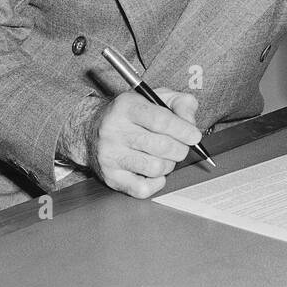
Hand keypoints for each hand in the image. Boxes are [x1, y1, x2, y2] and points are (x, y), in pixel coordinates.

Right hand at [73, 89, 201, 199]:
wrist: (92, 128)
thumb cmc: (132, 114)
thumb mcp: (156, 97)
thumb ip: (180, 103)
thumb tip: (190, 123)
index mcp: (127, 106)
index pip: (161, 120)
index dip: (184, 130)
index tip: (195, 136)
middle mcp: (114, 130)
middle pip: (162, 146)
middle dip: (180, 149)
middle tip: (180, 147)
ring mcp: (110, 155)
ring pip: (155, 168)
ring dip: (169, 165)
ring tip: (165, 157)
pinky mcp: (109, 177)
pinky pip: (142, 189)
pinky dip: (156, 183)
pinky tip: (154, 172)